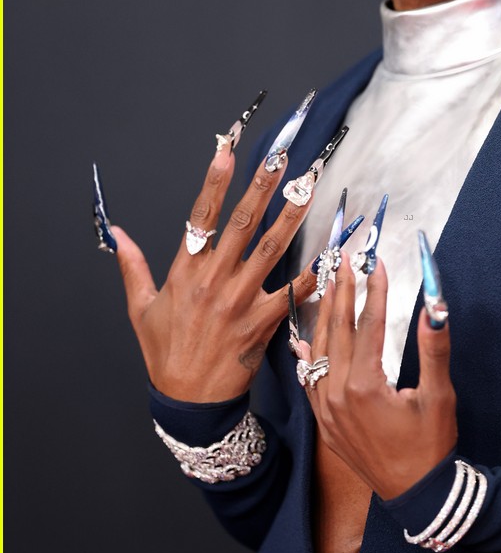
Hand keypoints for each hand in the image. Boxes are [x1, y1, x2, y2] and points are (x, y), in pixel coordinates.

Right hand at [113, 143, 315, 401]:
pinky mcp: (262, 322)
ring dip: (291, 215)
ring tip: (308, 188)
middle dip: (262, 187)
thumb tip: (117, 233)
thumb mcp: (140, 308)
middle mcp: (214, 280)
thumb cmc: (164, 353)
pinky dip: (313, 272)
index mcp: (184, 272)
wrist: (189, 400)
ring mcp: (240, 300)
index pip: (201, 217)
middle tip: (281, 158)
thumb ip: (132, 266)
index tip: (227, 151)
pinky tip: (331, 251)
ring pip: (270, 248)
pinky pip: (292, 292)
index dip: (215, 182)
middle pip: (241, 224)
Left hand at [300, 252, 457, 499]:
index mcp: (365, 385)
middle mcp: (338, 395)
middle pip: (338, 332)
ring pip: (319, 353)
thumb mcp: (438, 395)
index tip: (377, 262)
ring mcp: (327, 410)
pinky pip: (309, 381)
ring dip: (324, 317)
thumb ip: (434, 348)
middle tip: (343, 260)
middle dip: (341, 292)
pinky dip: (308, 356)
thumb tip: (434, 307)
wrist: (416, 495)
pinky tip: (304, 338)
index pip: (369, 325)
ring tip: (327, 285)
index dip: (374, 291)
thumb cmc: (431, 445)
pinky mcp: (325, 423)